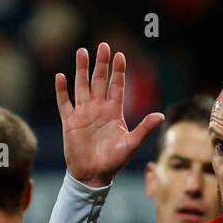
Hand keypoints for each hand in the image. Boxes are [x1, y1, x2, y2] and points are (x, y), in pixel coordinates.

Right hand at [56, 42, 164, 187]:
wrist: (93, 175)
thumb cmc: (113, 162)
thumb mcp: (131, 144)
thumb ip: (144, 129)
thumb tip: (161, 116)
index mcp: (114, 112)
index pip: (116, 86)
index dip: (118, 71)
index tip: (120, 55)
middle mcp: (98, 109)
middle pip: (99, 81)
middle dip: (101, 64)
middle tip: (102, 46)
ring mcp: (83, 114)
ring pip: (81, 86)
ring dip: (81, 70)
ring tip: (82, 52)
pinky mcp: (69, 122)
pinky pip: (64, 103)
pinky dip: (62, 90)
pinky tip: (61, 76)